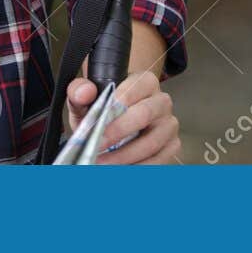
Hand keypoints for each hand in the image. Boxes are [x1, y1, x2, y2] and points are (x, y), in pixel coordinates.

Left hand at [64, 69, 180, 163]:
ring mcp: (169, 125)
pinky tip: (117, 171)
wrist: (114, 124)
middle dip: (116, 133)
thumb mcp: (86, 99)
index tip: (95, 124)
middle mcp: (162, 101)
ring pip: (150, 143)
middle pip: (143, 115)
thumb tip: (84, 92)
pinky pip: (156, 161)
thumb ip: (79, 92)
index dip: (113, 108)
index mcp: (144, 82)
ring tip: (101, 163)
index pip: (132, 90)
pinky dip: (135, 169)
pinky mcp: (172, 146)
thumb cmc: (102, 109)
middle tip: (95, 146)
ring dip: (123, 157)